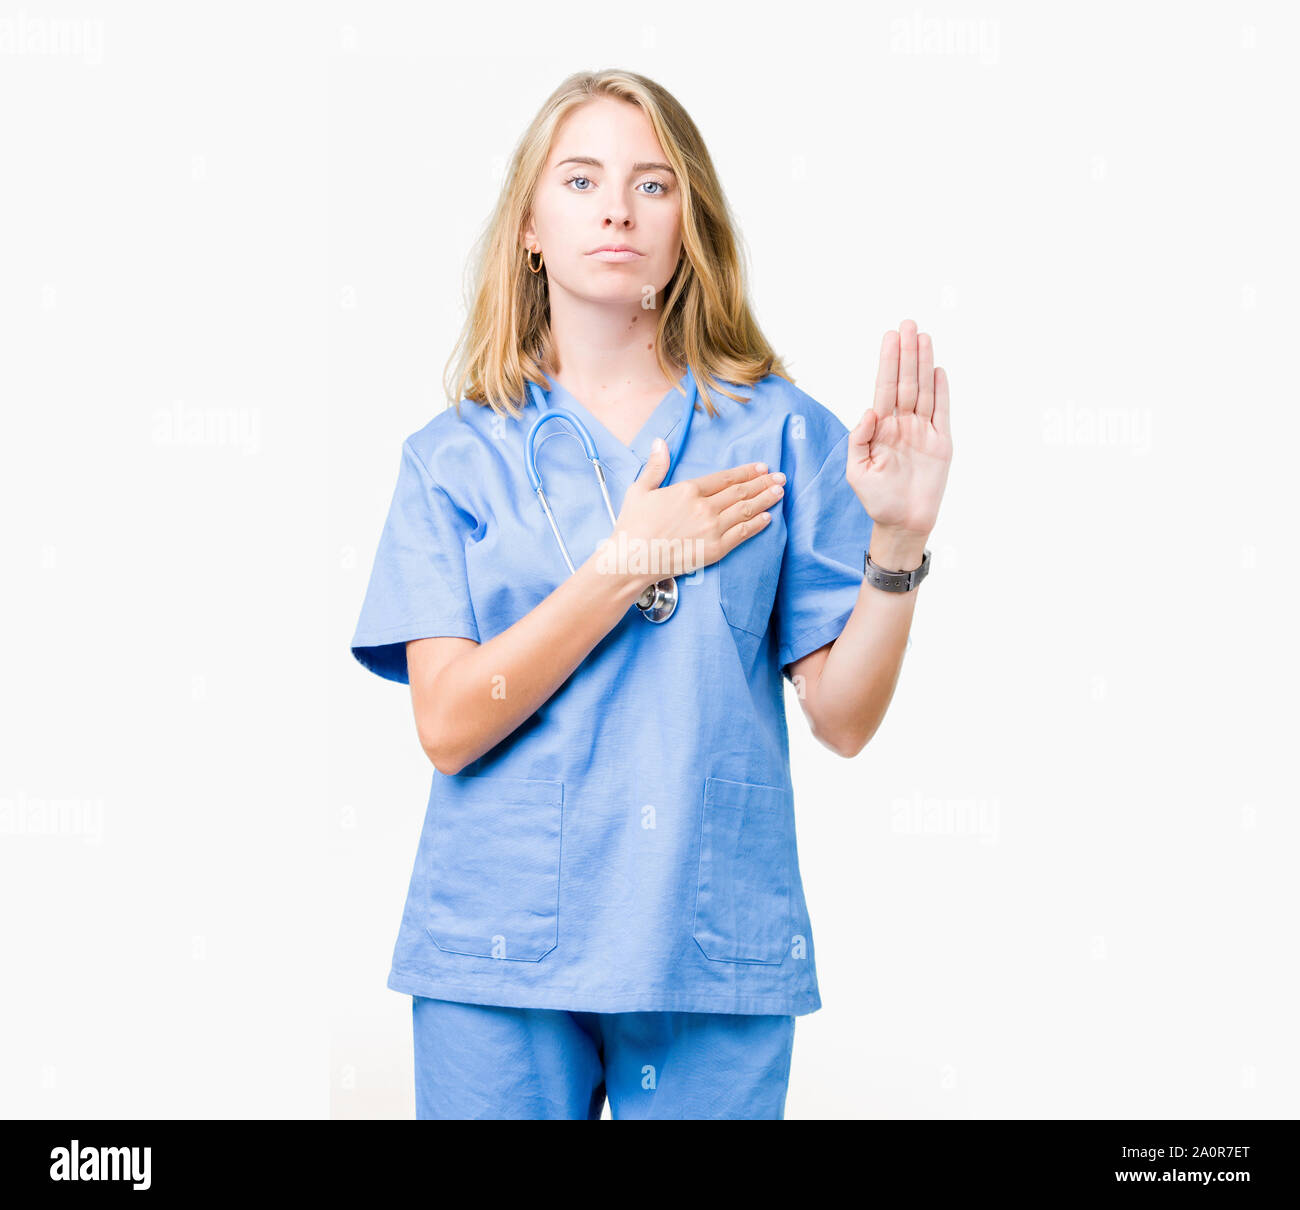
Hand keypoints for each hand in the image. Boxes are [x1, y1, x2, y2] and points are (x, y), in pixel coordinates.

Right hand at [605, 441, 785, 589]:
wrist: (631, 560)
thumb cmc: (632, 527)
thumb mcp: (639, 490)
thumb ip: (655, 466)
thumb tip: (659, 442)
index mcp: (688, 490)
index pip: (725, 478)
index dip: (745, 472)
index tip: (760, 467)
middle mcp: (704, 507)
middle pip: (740, 492)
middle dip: (763, 483)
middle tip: (780, 477)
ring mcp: (712, 529)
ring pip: (746, 510)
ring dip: (765, 500)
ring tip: (779, 492)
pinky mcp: (715, 550)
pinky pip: (742, 534)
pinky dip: (757, 525)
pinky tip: (768, 517)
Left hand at [848, 319, 952, 559]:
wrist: (903, 523)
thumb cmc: (876, 499)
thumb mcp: (857, 471)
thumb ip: (859, 440)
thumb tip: (870, 411)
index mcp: (880, 428)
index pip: (884, 387)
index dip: (888, 362)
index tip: (890, 337)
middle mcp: (902, 424)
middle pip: (906, 382)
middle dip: (906, 353)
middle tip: (908, 323)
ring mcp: (922, 431)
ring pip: (924, 390)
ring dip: (924, 364)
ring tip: (923, 337)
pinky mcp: (941, 443)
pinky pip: (942, 411)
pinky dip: (942, 391)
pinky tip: (938, 369)